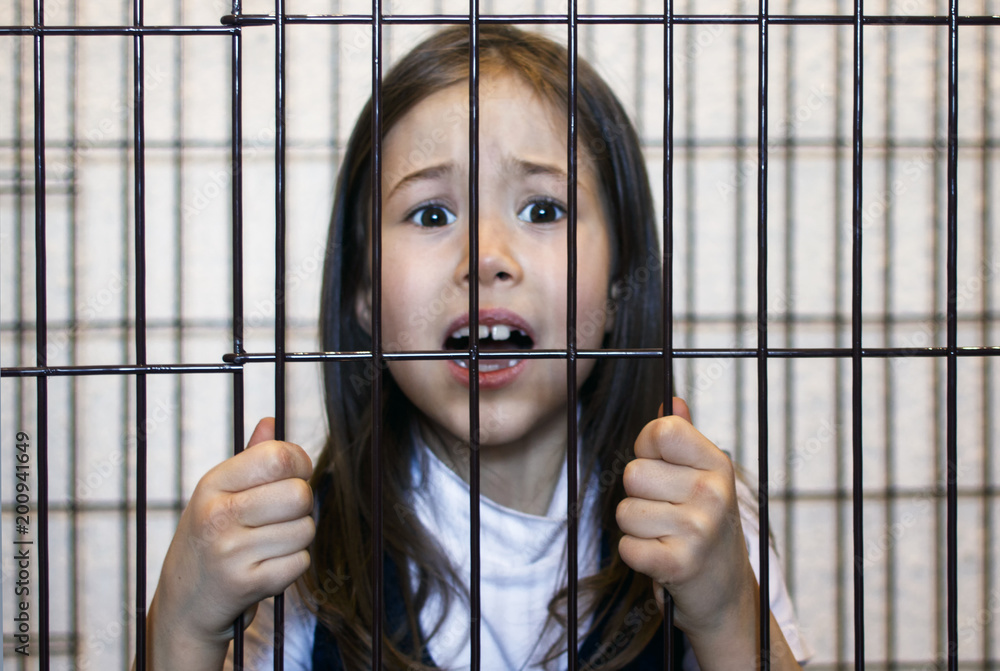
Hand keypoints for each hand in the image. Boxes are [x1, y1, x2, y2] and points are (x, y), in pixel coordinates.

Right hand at [145, 418, 314, 667]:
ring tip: (269, 545)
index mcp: (213, 484)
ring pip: (305, 530)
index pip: (278, 457)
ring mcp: (230, 552)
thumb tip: (270, 421)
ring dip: (297, 539)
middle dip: (301, 506)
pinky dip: (292, 566)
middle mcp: (217, 515)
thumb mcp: (219, 494)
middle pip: (299, 494)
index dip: (300, 464)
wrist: (183, 605)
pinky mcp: (246, 583)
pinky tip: (267, 568)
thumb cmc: (210, 540)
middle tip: (281, 517)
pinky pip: (300, 562)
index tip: (295, 475)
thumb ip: (250, 458)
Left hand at [616, 399, 755, 639]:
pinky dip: (636, 554)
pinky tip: (661, 557)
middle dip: (639, 496)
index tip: (663, 469)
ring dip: (637, 528)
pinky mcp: (680, 565)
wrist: (726, 593)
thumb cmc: (705, 526)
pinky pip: (627, 547)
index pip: (660, 431)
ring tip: (666, 536)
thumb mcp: (703, 477)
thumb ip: (682, 438)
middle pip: (633, 474)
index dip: (646, 449)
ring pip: (624, 512)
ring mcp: (699, 529)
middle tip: (667, 512)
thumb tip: (671, 401)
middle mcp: (712, 493)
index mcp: (717, 464)